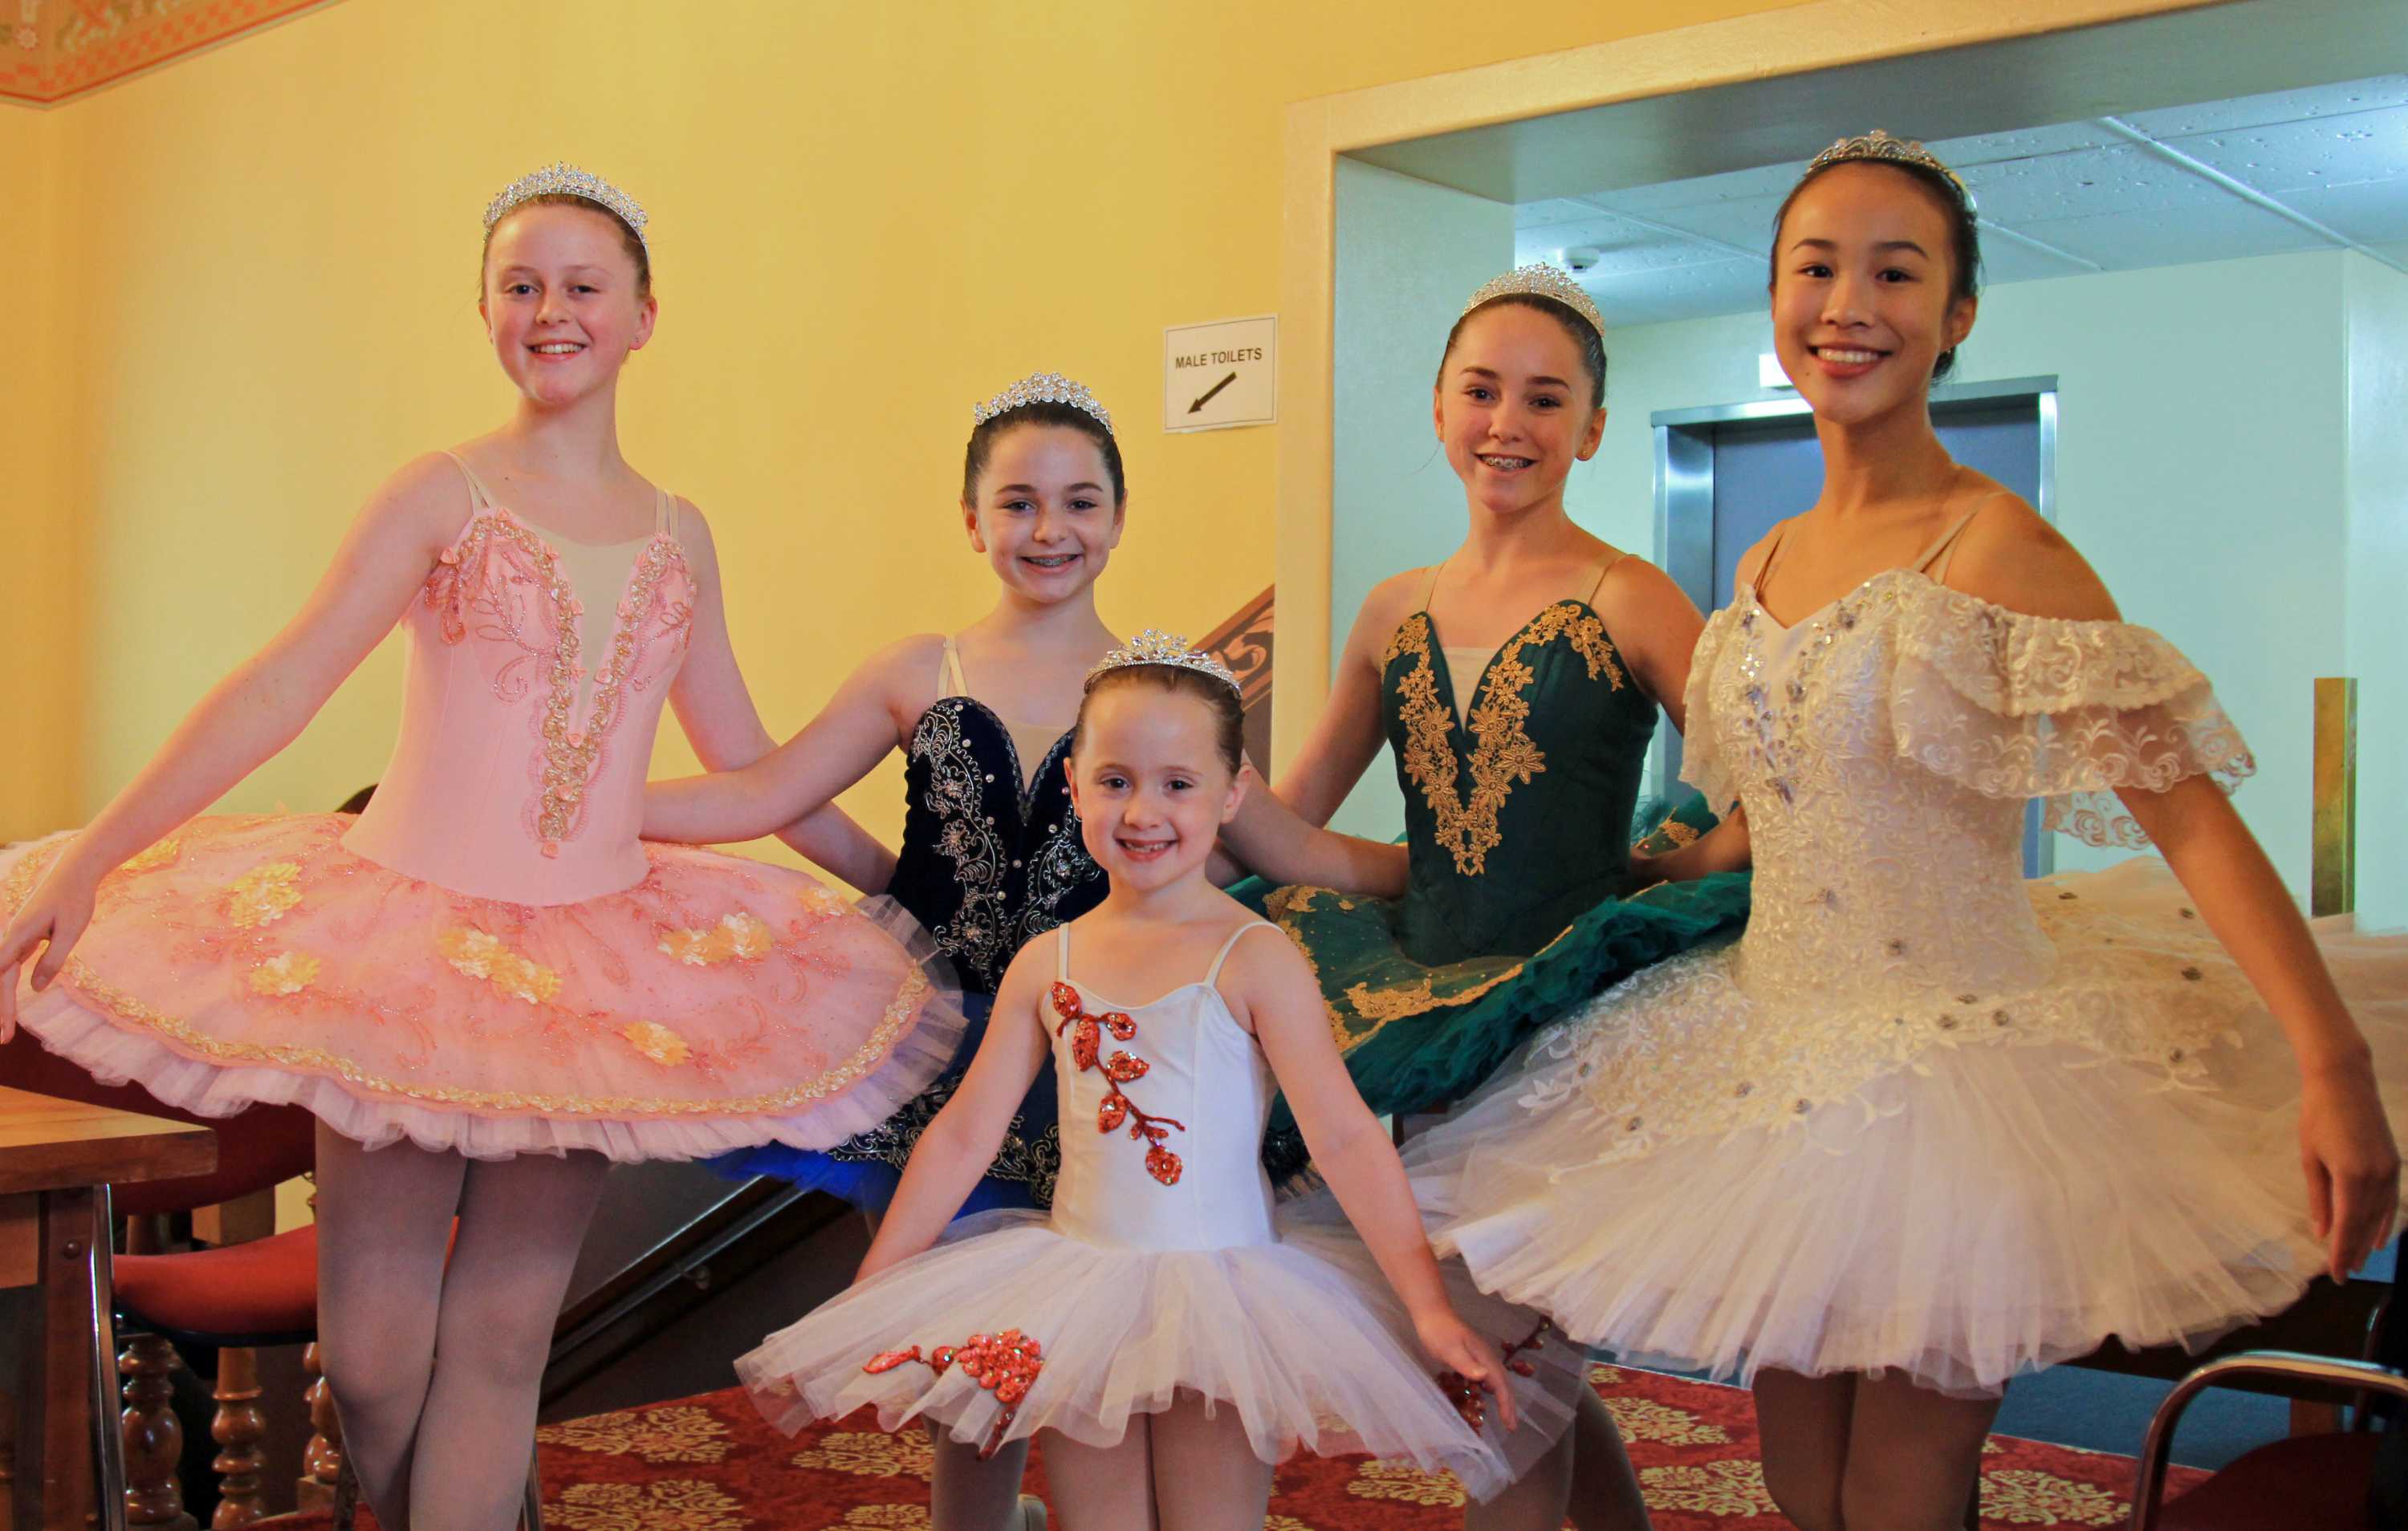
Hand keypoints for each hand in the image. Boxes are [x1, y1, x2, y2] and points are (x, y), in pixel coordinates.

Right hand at [0, 848, 102, 1040]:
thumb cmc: (75, 899)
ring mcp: (15, 939)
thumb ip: (54, 959)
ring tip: (6, 1031)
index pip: (1, 972)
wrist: (74, 872)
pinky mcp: (23, 940)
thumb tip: (35, 989)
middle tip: (5, 1039)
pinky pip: (10, 969)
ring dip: (3, 1003)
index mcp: (19, 934)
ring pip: (3, 976)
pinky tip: (8, 1007)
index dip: (0, 999)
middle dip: (1, 1010)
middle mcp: (11, 937)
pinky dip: (7, 989)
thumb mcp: (71, 931)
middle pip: (1, 979)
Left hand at [1416, 1309, 1519, 1433]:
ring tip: (1504, 1415)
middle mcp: (1486, 1357)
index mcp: (1484, 1357)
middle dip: (1509, 1404)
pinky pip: (1487, 1376)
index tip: (1509, 1423)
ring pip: (1496, 1380)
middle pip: (1503, 1383)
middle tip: (1511, 1426)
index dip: (1506, 1404)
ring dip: (1502, 1397)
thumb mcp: (1450, 1349)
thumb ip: (1467, 1363)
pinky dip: (1491, 1389)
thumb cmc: (1439, 1332)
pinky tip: (1485, 1395)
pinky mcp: (1471, 1356)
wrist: (1432, 1312)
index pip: (1501, 1384)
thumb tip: (1486, 1377)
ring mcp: (1479, 1356)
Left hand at [2299, 1062, 2399, 1280]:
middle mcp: (2376, 1178)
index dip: (2341, 1253)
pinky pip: (2391, 1201)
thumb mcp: (2310, 1159)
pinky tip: (2381, 1238)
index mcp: (2351, 1177)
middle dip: (2355, 1251)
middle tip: (2345, 1274)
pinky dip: (2386, 1221)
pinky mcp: (2394, 1164)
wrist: (2344, 1082)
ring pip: (2380, 1216)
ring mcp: (2390, 1171)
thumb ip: (2319, 1198)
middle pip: (2366, 1225)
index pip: (2347, 1226)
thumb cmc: (2317, 1117)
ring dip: (2370, 1240)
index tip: (2336, 1275)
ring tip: (2359, 1262)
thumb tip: (2322, 1232)